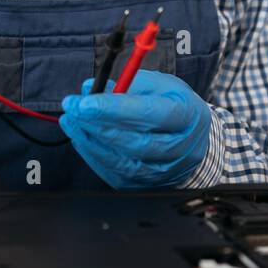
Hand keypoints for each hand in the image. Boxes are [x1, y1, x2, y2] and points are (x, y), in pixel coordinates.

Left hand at [59, 69, 210, 188]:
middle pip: (136, 142)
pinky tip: (81, 138)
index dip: (115, 109)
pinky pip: (116, 174)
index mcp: (187, 115)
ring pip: (123, 162)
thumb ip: (126, 83)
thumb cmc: (174, 107)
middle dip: (98, 125)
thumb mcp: (160, 85)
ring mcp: (164, 171)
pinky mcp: (147, 184)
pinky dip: (94, 155)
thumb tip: (90, 88)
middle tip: (73, 108)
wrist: (195, 141)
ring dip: (91, 141)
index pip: (150, 114)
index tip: (85, 102)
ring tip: (71, 121)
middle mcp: (180, 147)